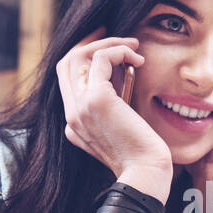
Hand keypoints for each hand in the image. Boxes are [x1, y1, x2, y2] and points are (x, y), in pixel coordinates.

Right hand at [56, 27, 171, 201]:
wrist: (145, 175)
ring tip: (134, 47)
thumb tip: (122, 73)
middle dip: (91, 42)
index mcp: (74, 124)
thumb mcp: (122, 129)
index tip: (107, 46)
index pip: (68, 79)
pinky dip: (119, 51)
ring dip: (109, 44)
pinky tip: (138, 60)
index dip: (85, 57)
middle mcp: (71, 114)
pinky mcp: (96, 100)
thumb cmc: (143, 156)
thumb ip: (114, 105)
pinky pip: (101, 58)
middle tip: (118, 37)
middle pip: (67, 62)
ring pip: (80, 55)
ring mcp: (80, 107)